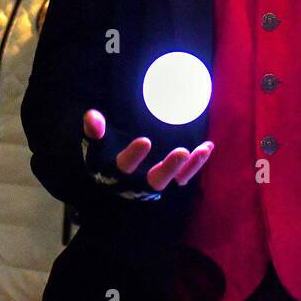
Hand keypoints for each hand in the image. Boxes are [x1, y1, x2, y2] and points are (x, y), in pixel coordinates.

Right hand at [82, 108, 212, 198]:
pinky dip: (197, 163)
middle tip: (182, 152)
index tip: (145, 141)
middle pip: (154, 182)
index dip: (133, 156)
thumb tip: (92, 116)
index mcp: (116, 174)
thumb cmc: (104, 156)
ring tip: (202, 149)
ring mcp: (154, 184)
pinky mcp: (168, 181)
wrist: (113, 181)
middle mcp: (136, 184)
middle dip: (169, 169)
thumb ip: (94, 132)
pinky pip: (185, 176)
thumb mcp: (96, 146)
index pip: (123, 167)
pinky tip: (208, 147)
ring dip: (190, 166)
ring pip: (174, 181)